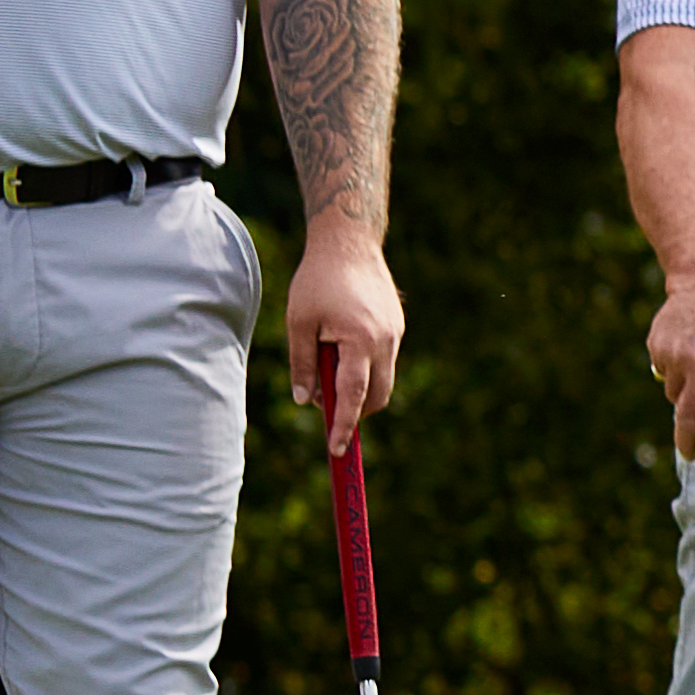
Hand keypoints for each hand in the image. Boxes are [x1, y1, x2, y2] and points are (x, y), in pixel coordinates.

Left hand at [284, 228, 404, 451]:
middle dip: (355, 410)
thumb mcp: (298, 322)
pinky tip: (342, 340)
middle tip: (324, 401)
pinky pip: (384, 358)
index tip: (336, 450)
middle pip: (377, 396)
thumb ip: (303, 364)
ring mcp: (395, 334)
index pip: (354, 395)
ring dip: (358, 385)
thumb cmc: (317, 281)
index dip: (344, 425)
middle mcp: (385, 341)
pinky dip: (365, 365)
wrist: (349, 244)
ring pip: (383, 378)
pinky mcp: (396, 326)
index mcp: (359, 341)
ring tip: (327, 360)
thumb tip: (305, 400)